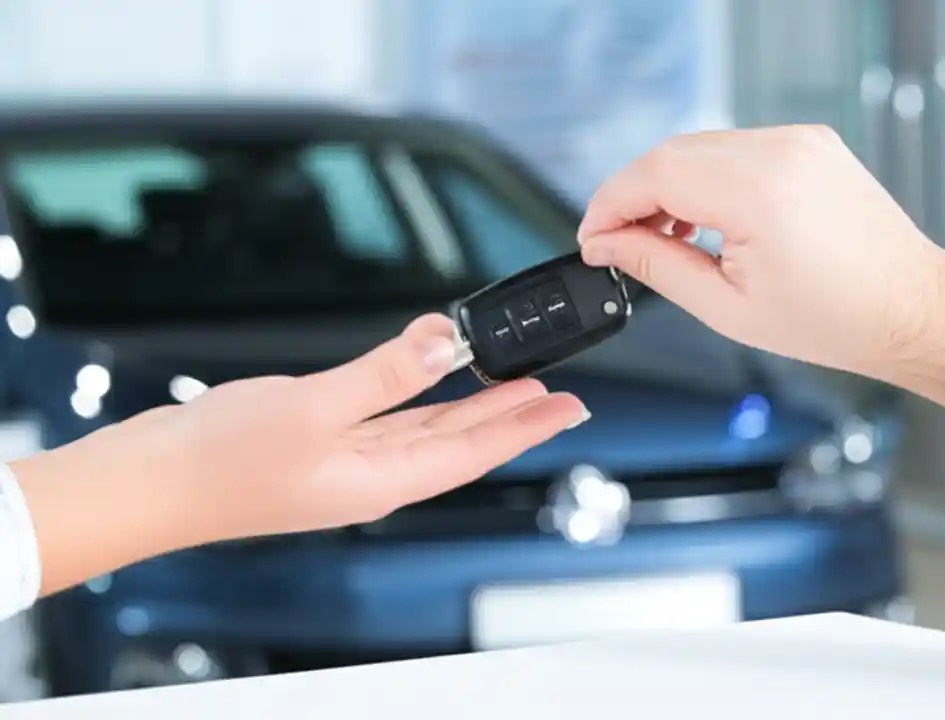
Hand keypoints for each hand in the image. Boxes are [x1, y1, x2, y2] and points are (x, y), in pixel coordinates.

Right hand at [15, 314, 585, 594]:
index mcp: (380, 481)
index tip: (571, 407)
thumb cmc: (215, 466)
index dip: (527, 427)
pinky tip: (427, 371)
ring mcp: (341, 458)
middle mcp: (370, 474)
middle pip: (460, 440)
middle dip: (512, 415)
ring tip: (513, 381)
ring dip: (470, 402)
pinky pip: (384, 413)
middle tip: (558, 393)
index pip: (474, 451)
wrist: (144, 484)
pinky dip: (412, 390)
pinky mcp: (313, 437)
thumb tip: (446, 343)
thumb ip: (384, 375)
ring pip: (425, 426)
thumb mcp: (312, 410)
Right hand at [578, 125, 944, 406]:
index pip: (654, 174)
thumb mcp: (727, 307)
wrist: (911, 307)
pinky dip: (707, 176)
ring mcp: (799, 140)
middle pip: (671, 153)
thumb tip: (606, 245)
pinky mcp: (810, 143)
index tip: (592, 238)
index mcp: (759, 192)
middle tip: (616, 242)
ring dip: (668, 184)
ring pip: (700, 146)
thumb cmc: (837, 319)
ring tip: (662, 237)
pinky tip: (703, 217)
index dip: (610, 205)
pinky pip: (737, 147)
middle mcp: (780, 151)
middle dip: (633, 195)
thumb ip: (657, 264)